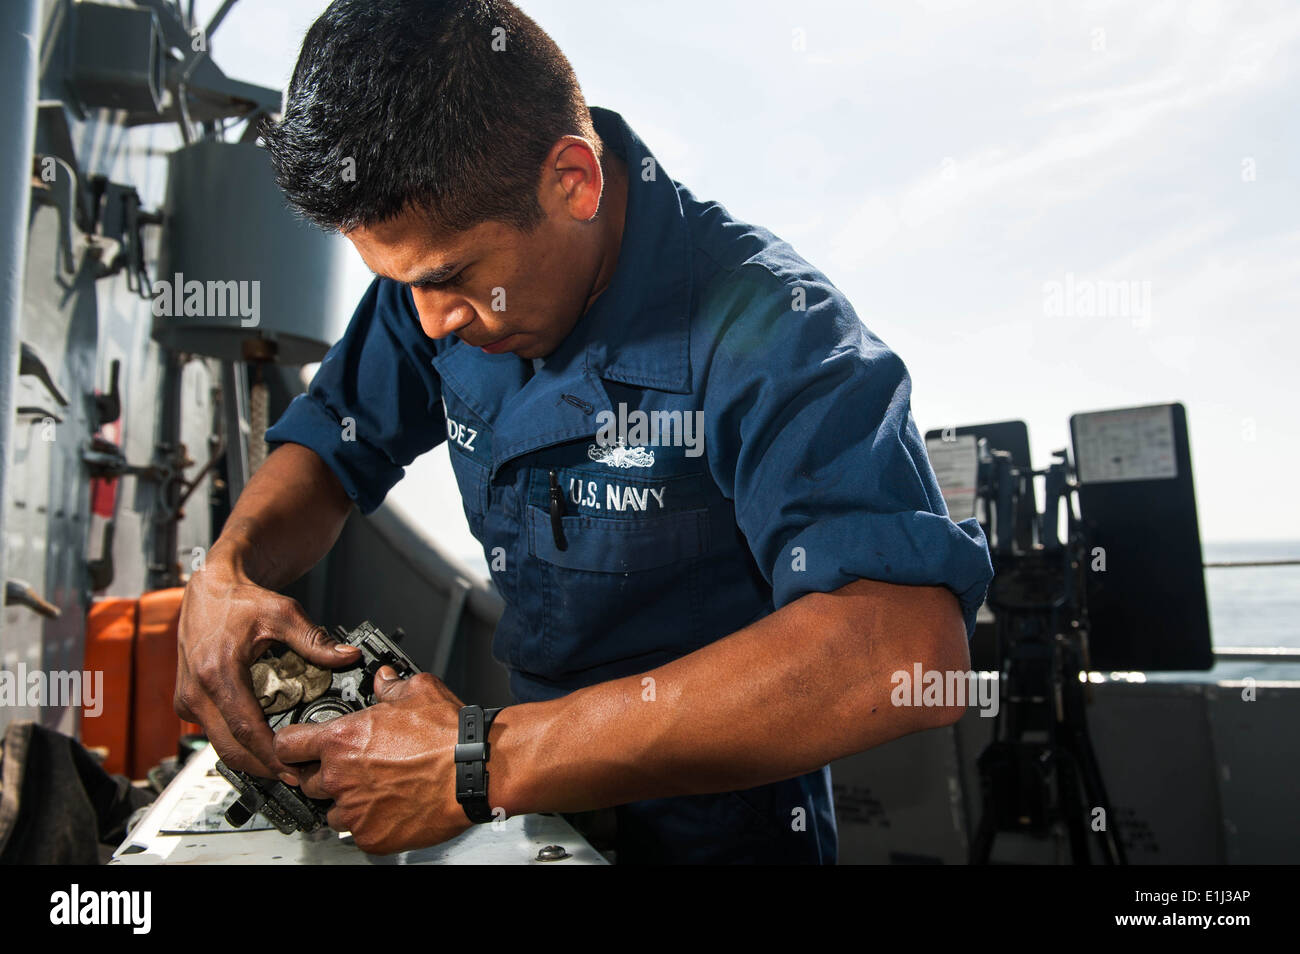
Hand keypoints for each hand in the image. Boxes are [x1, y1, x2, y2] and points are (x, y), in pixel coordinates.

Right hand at [173, 559, 361, 783]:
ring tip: (283, 766)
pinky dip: (236, 744)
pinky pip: (212, 733)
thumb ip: (315, 640)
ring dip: (250, 759)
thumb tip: (348, 657)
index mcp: (217, 672)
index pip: (246, 728)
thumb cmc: (239, 601)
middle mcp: (196, 691)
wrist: (208, 589)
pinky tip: (261, 746)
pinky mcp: (186, 702)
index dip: (271, 755)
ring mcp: (187, 699)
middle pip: (230, 748)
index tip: (294, 769)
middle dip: (263, 768)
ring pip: (219, 746)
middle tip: (295, 777)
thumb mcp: (283, 614)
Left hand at [274, 668, 473, 854]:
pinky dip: (369, 823)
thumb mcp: (418, 692)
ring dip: (345, 802)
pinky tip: (390, 807)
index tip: (299, 748)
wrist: (475, 771)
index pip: (285, 745)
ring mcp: (354, 811)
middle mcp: (340, 776)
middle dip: (325, 774)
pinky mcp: (371, 836)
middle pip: (307, 780)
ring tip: (375, 789)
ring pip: (331, 811)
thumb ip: (390, 686)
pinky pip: (357, 832)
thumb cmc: (448, 735)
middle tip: (352, 768)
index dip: (292, 745)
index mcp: (342, 739)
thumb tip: (383, 679)